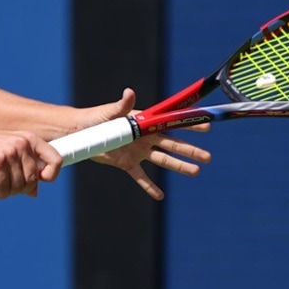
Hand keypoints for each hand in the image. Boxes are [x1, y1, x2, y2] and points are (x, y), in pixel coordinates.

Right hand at [0, 130, 63, 198]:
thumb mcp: (12, 153)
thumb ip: (25, 168)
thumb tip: (35, 192)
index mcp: (31, 139)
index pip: (55, 160)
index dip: (51, 175)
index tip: (40, 181)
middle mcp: (22, 144)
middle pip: (33, 179)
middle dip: (23, 189)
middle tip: (11, 188)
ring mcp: (9, 152)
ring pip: (19, 185)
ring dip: (10, 192)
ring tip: (2, 189)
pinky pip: (5, 187)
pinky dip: (1, 193)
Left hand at [82, 88, 211, 199]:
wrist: (80, 134)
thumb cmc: (95, 118)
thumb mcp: (109, 112)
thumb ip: (122, 105)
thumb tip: (129, 92)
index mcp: (144, 122)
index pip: (171, 123)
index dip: (189, 125)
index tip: (207, 127)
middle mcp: (145, 137)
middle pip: (172, 144)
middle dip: (190, 150)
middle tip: (208, 157)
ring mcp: (138, 151)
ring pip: (163, 160)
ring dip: (179, 166)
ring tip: (197, 172)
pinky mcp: (127, 164)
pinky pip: (141, 177)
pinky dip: (150, 187)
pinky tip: (160, 196)